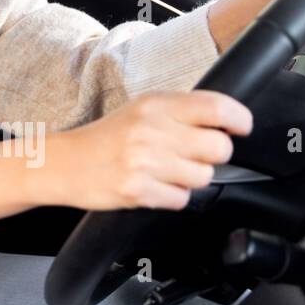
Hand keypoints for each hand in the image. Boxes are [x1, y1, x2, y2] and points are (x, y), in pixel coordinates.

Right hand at [37, 91, 251, 211]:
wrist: (63, 163)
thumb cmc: (105, 137)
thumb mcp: (140, 109)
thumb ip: (179, 112)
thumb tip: (225, 121)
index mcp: (155, 105)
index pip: (217, 108)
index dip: (239, 120)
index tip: (240, 127)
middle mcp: (151, 130)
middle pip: (220, 148)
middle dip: (213, 155)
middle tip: (194, 153)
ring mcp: (145, 162)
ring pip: (204, 177)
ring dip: (191, 177)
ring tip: (166, 170)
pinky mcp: (139, 191)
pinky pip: (182, 199)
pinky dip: (172, 196)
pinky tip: (154, 184)